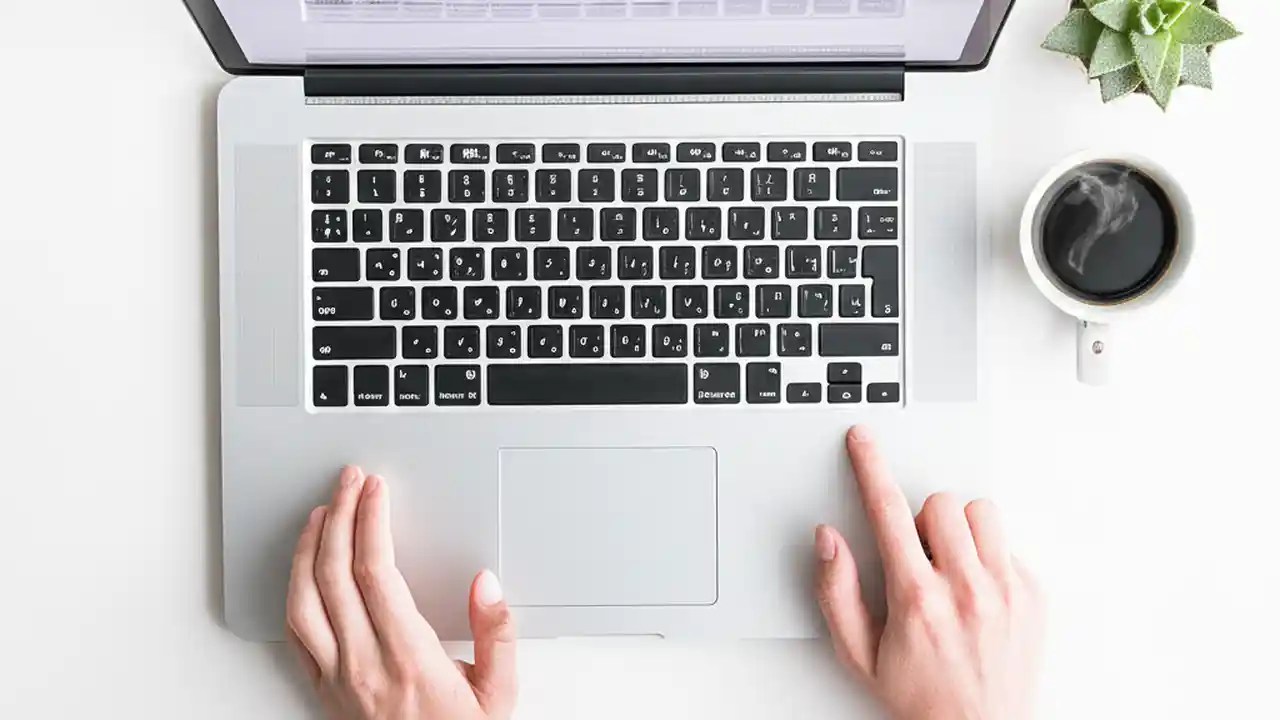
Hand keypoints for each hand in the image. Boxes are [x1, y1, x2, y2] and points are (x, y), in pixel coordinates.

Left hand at [286, 466, 516, 719]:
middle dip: (340, 516)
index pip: (375, 572)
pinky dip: (294, 591)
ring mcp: (336, 681)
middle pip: (333, 574)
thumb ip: (497, 635)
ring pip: (302, 601)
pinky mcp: (323, 693)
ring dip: (307, 549)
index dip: (371, 521)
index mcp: (408, 660)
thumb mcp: (501, 696)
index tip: (376, 490)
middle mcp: (363, 667)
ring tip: (321, 514)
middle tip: (351, 482)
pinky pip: (295, 634)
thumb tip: (485, 584)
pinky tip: (305, 570)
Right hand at [815, 427, 1044, 719]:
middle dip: (920, 518)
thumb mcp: (858, 652)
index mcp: (916, 599)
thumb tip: (829, 541)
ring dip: (958, 529)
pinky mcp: (1033, 594)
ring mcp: (1005, 590)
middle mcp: (965, 589)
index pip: (887, 510)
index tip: (863, 441)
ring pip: (980, 512)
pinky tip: (975, 588)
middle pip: (940, 503)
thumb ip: (836, 591)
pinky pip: (1007, 542)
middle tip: (917, 554)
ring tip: (950, 564)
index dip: (870, 466)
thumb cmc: (918, 696)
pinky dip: (987, 555)